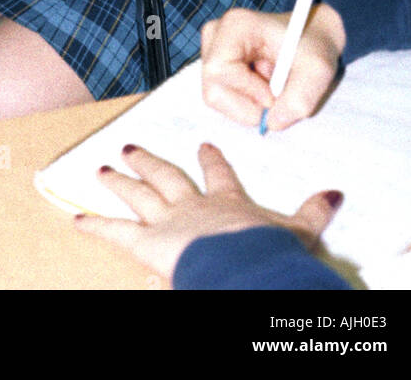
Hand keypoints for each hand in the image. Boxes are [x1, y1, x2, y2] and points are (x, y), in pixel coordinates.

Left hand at [74, 142, 342, 283]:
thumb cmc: (268, 251)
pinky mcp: (148, 242)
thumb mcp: (297, 231)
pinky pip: (116, 232)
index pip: (218, 175)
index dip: (210, 159)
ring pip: (138, 195)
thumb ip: (313, 212)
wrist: (244, 265)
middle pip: (167, 177)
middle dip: (149, 162)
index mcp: (227, 201)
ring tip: (102, 169)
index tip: (203, 144)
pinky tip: (74, 217)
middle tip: (131, 148)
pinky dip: (95, 226)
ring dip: (120, 183)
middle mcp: (192, 204)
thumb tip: (336, 193)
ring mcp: (167, 219)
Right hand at [200, 3, 345, 130]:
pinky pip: (222, 97)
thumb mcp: (318, 70)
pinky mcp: (216, 64)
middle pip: (213, 89)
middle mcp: (216, 35)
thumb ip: (299, 99)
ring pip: (216, 97)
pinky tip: (264, 87)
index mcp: (235, 26)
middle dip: (247, 104)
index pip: (219, 71)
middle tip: (275, 99)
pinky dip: (246, 101)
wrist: (311, 35)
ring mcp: (212, 50)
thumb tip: (272, 123)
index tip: (273, 97)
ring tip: (272, 88)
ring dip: (248, 103)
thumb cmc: (312, 45)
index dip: (246, 91)